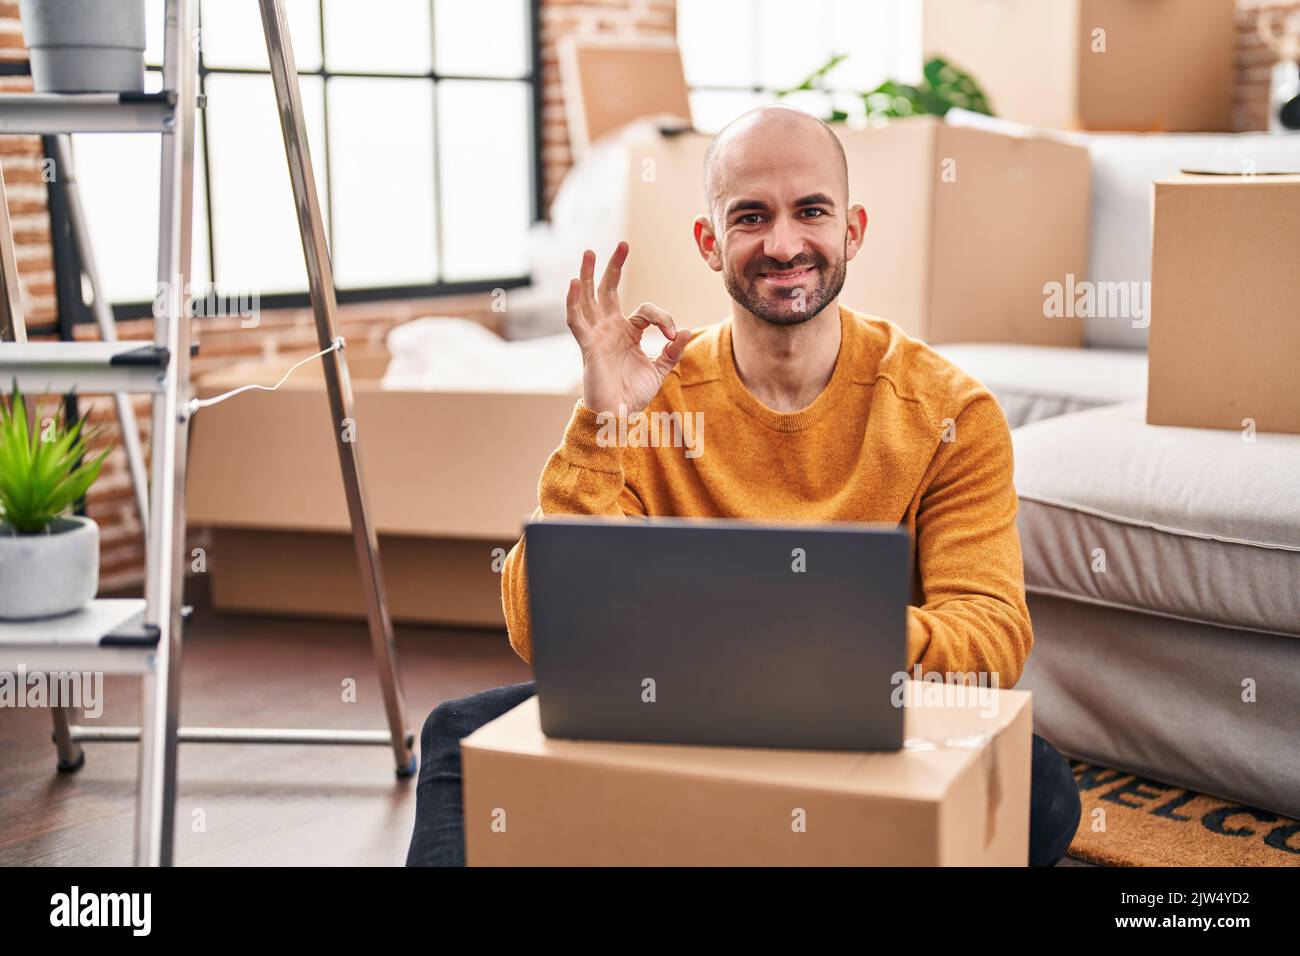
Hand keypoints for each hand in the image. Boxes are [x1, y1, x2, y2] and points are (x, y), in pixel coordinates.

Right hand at [566, 241, 692, 417]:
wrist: (617, 415)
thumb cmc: (633, 394)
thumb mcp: (659, 370)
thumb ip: (672, 351)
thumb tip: (685, 331)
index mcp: (627, 332)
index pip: (645, 311)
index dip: (662, 319)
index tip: (672, 336)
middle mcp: (610, 329)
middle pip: (609, 291)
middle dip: (614, 267)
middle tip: (623, 245)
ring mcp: (596, 335)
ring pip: (589, 298)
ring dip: (588, 275)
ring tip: (589, 252)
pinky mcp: (587, 345)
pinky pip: (576, 320)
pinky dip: (573, 301)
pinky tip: (574, 282)